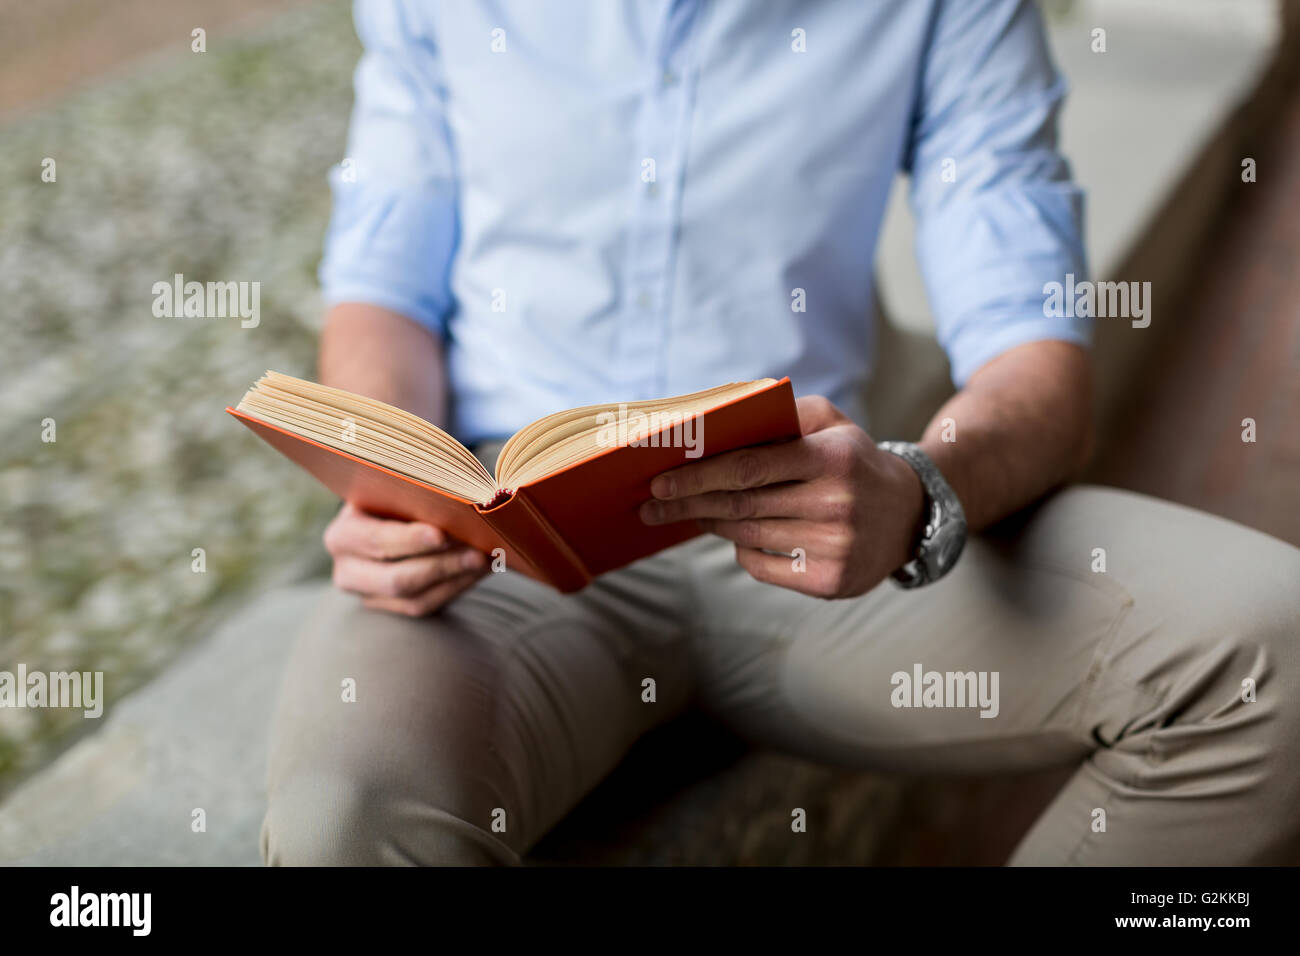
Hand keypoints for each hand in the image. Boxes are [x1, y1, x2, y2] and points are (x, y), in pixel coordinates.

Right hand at [323, 502, 487, 615]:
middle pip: (396, 579)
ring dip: (456, 579)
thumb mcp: (395, 489)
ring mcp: (367, 594)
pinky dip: (457, 587)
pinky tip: (480, 570)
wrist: (382, 517)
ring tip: (486, 560)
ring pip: (415, 599)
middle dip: (443, 566)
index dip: (410, 540)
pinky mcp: (390, 608)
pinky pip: (426, 606)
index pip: (377, 541)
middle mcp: (347, 570)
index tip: (443, 535)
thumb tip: (461, 500)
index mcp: (342, 534)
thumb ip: (417, 493)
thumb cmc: (393, 496)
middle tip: (479, 553)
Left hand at [639, 395, 925, 597]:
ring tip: (688, 512)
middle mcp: (836, 504)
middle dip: (688, 504)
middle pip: (741, 506)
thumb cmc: (853, 460)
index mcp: (832, 458)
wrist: (910, 515)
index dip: (699, 475)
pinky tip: (738, 534)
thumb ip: (780, 415)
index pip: (749, 467)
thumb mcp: (831, 423)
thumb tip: (719, 424)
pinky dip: (742, 548)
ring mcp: (835, 547)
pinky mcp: (830, 581)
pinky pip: (761, 566)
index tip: (660, 480)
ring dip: (710, 523)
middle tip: (651, 504)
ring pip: (747, 535)